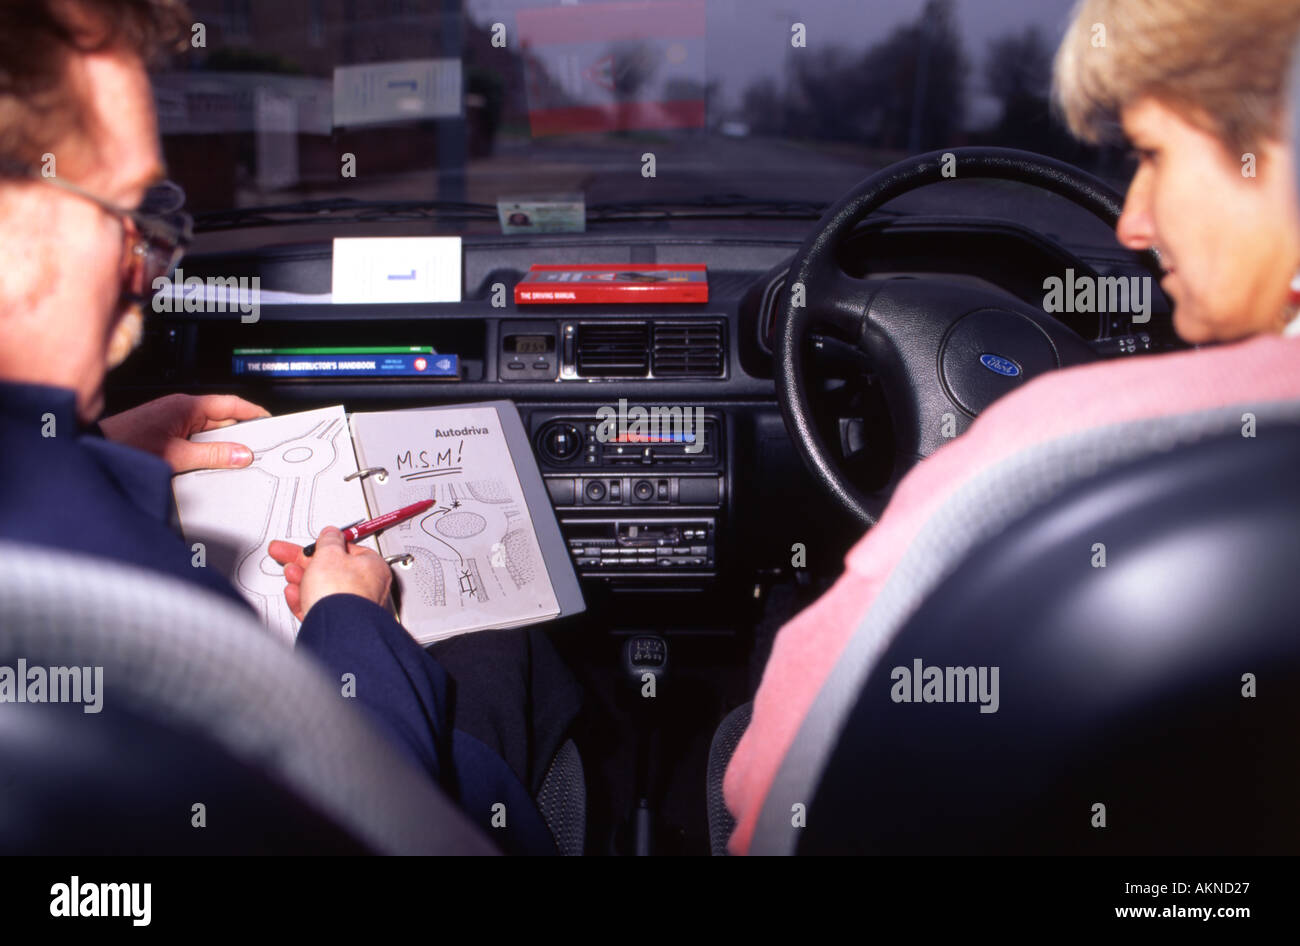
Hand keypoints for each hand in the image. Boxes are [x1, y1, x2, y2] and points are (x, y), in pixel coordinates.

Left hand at [98, 394, 269, 472]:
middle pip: (220, 418)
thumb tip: (241, 454)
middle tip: (253, 449)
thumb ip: (213, 455)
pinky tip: (205, 461)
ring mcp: (170, 417)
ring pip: (206, 428)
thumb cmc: (125, 445)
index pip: (230, 404)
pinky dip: (203, 446)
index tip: (269, 421)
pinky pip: (192, 435)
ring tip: (229, 459)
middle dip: (237, 433)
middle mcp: (179, 407)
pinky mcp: (162, 429)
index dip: (252, 412)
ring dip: (218, 443)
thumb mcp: (177, 455)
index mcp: (186, 405)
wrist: (93, 450)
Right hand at [268, 527, 392, 621]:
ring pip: (325, 590)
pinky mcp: (340, 625)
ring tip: (290, 574)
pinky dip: (305, 599)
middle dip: (307, 563)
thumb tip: (331, 533)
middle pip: (333, 570)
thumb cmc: (341, 592)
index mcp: (373, 567)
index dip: (325, 545)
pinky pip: (321, 608)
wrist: (336, 628)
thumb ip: (328, 540)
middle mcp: (369, 589)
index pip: (347, 550)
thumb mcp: (329, 553)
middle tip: (288, 557)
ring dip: (303, 580)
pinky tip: (294, 594)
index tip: (309, 545)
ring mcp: (355, 609)